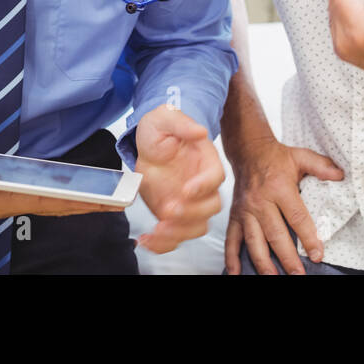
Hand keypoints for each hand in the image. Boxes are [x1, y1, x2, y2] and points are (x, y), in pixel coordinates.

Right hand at [0, 178, 124, 231]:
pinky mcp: (4, 192)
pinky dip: (64, 193)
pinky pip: (40, 193)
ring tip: (111, 196)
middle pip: (54, 203)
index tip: (97, 199)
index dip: (69, 199)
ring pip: (51, 199)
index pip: (38, 200)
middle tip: (121, 199)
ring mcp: (7, 198)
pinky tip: (81, 192)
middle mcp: (6, 202)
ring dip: (80, 198)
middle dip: (87, 202)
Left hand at [133, 104, 224, 252]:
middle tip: (169, 210)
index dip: (204, 186)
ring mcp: (189, 203)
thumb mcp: (165, 118)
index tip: (187, 189)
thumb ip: (181, 123)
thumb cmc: (161, 129)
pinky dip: (162, 244)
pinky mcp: (173, 215)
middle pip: (210, 207)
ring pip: (195, 227)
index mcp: (206, 162)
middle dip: (191, 213)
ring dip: (178, 233)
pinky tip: (147, 240)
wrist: (147, 144)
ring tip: (157, 231)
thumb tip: (200, 130)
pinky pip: (174, 237)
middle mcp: (201, 186)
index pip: (216, 178)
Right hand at [224, 138, 343, 274]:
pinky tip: (235, 273)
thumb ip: (321, 166)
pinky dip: (232, 257)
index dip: (308, 237)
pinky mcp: (235, 215)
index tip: (318, 254)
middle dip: (288, 258)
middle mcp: (260, 201)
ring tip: (273, 278)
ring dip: (263, 263)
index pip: (296, 217)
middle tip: (298, 275)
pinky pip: (231, 238)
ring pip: (254, 241)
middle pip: (275, 234)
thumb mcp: (300, 156)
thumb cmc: (276, 157)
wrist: (248, 150)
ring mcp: (245, 210)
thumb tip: (340, 175)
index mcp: (279, 188)